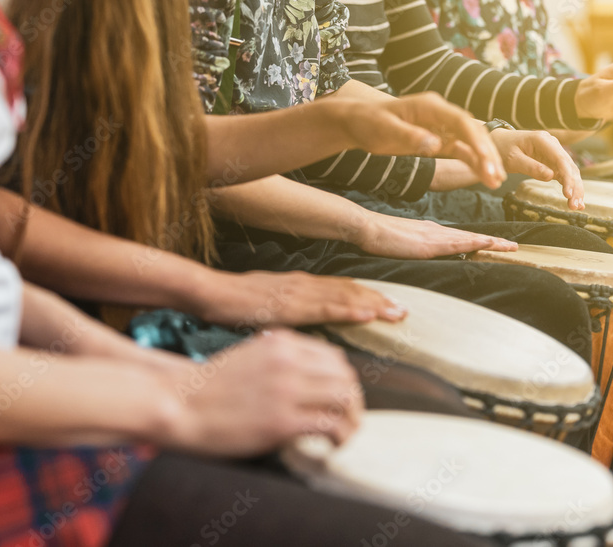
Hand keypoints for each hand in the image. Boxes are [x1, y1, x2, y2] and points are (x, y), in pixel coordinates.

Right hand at [167, 330, 363, 455]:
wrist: (179, 403)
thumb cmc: (208, 386)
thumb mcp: (248, 357)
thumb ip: (278, 361)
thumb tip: (306, 380)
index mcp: (281, 343)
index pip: (333, 356)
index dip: (342, 380)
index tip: (339, 399)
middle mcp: (289, 361)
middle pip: (345, 376)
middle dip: (353, 400)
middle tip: (347, 420)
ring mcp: (287, 390)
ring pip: (345, 398)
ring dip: (352, 420)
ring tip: (343, 436)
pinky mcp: (282, 421)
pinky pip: (330, 425)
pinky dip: (339, 437)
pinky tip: (331, 446)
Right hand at [195, 271, 407, 327]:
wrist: (209, 294)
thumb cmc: (230, 303)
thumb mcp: (265, 307)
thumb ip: (285, 314)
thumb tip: (298, 327)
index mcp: (298, 285)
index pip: (339, 290)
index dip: (365, 298)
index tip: (386, 306)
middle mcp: (302, 284)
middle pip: (348, 292)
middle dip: (377, 301)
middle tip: (403, 311)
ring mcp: (297, 294)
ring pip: (343, 298)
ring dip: (372, 305)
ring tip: (395, 314)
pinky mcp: (289, 306)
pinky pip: (324, 309)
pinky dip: (348, 311)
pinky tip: (366, 315)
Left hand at [328, 93, 505, 188]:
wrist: (358, 123)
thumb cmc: (369, 122)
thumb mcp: (386, 130)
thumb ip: (410, 137)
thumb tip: (435, 145)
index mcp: (430, 106)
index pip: (461, 121)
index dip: (477, 140)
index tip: (486, 159)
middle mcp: (441, 114)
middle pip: (472, 132)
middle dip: (486, 153)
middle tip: (496, 176)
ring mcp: (442, 127)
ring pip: (470, 143)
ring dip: (484, 160)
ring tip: (496, 181)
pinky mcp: (438, 140)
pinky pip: (460, 151)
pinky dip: (472, 162)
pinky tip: (484, 177)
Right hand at [349, 211, 516, 258]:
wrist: (368, 227)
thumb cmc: (379, 236)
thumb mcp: (403, 243)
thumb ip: (415, 247)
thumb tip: (423, 253)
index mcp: (431, 232)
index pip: (461, 238)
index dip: (480, 241)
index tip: (496, 244)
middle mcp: (437, 231)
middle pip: (471, 237)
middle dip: (493, 242)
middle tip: (514, 246)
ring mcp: (434, 236)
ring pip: (470, 239)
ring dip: (491, 243)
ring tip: (510, 246)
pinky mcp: (429, 244)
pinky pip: (458, 244)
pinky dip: (475, 243)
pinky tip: (488, 244)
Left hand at [491, 129, 583, 209]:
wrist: (499, 142)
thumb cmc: (504, 149)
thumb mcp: (513, 159)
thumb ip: (531, 167)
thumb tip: (550, 176)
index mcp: (543, 140)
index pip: (561, 160)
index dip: (567, 177)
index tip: (569, 193)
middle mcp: (552, 144)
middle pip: (569, 166)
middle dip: (575, 186)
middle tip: (575, 205)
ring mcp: (554, 153)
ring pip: (570, 172)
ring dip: (575, 189)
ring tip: (577, 206)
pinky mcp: (553, 162)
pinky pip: (565, 175)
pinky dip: (570, 187)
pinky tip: (576, 199)